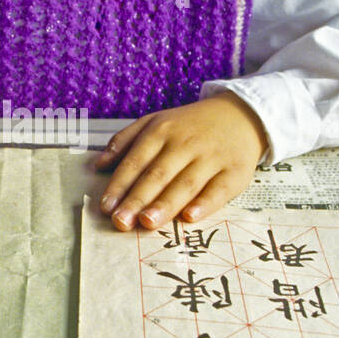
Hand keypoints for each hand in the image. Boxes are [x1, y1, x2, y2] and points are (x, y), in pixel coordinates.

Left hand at [93, 92, 267, 230]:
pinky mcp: (235, 171)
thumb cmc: (189, 125)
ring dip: (165, 204)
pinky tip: (189, 217)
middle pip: (158, 174)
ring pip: (186, 183)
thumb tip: (98, 165)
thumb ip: (124, 141)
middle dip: (137, 199)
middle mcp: (185, 144)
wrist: (239, 115)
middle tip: (121, 221)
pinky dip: (205, 203)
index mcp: (161, 131)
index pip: (136, 161)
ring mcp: (211, 157)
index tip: (106, 207)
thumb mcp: (155, 121)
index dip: (120, 185)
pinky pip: (219, 190)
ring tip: (147, 222)